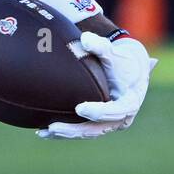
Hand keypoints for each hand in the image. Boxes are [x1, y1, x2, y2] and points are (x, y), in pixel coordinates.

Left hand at [38, 33, 157, 139]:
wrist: (129, 68)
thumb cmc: (121, 59)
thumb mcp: (114, 53)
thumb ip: (101, 46)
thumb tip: (84, 39)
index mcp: (130, 101)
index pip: (116, 110)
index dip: (99, 111)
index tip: (80, 108)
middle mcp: (123, 116)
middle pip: (98, 128)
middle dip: (75, 130)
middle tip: (53, 127)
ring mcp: (111, 122)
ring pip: (88, 133)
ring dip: (67, 134)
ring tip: (43, 132)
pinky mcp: (100, 123)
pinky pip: (83, 131)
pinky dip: (66, 132)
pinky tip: (43, 131)